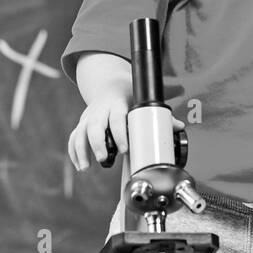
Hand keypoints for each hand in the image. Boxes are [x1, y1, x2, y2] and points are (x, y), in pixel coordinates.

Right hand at [67, 101, 183, 172]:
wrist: (109, 85)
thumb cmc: (128, 95)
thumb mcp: (141, 100)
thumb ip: (159, 114)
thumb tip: (179, 125)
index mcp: (116, 104)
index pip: (117, 119)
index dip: (120, 134)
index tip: (124, 149)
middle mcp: (100, 111)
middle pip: (94, 127)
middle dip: (97, 144)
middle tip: (104, 159)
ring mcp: (88, 117)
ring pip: (80, 133)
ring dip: (81, 150)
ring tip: (85, 167)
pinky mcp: (81, 124)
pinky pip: (74, 138)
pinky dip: (74, 152)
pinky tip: (79, 165)